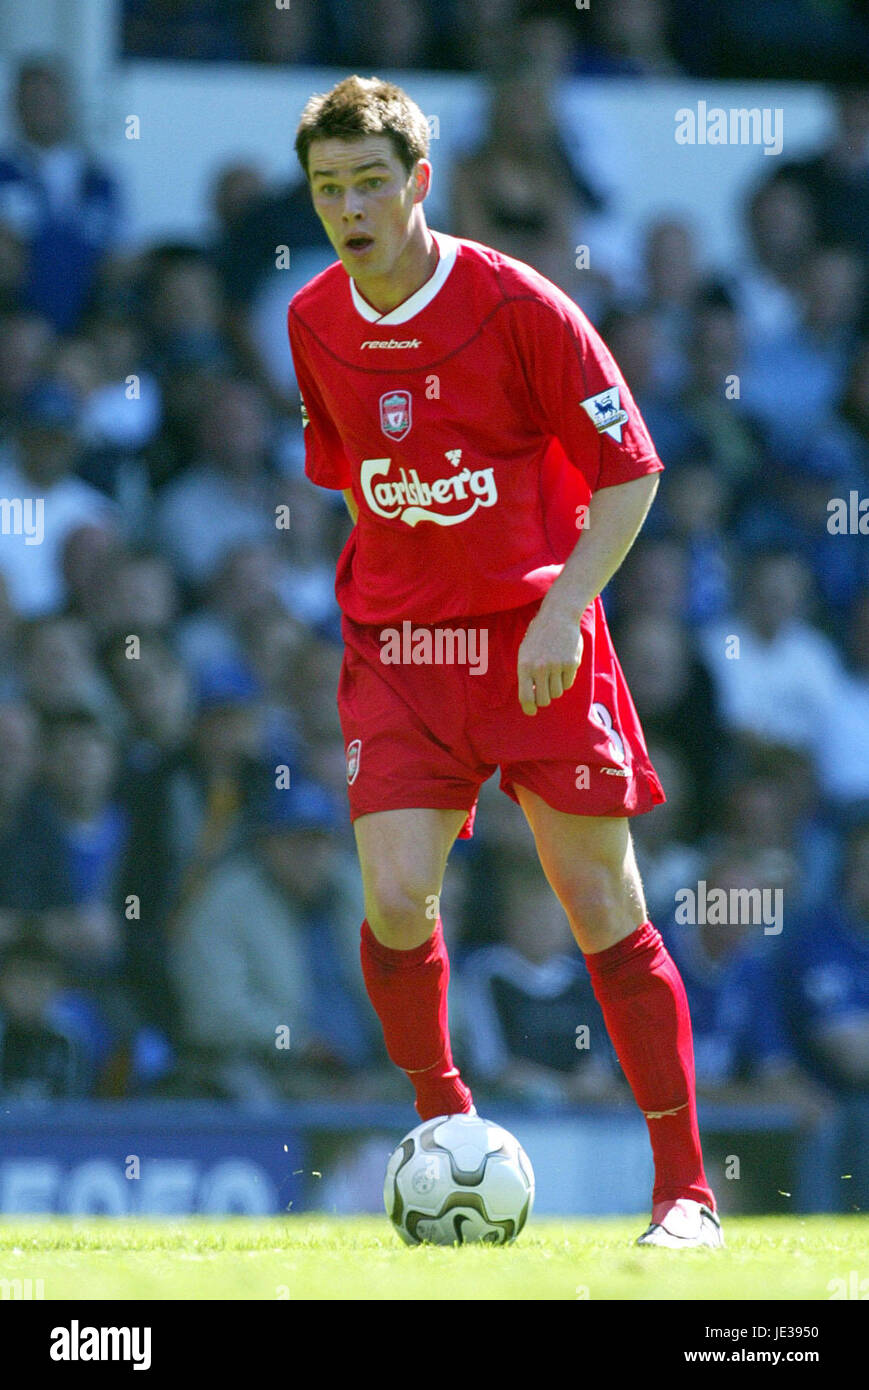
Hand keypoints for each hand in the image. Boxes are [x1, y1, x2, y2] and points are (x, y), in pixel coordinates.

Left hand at [517, 601, 582, 715]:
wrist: (558, 616)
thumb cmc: (539, 635)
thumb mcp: (525, 652)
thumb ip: (526, 673)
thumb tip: (530, 697)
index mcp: (524, 665)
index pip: (526, 696)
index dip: (529, 708)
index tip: (532, 712)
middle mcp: (540, 667)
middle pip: (544, 700)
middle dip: (544, 698)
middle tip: (545, 691)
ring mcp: (556, 666)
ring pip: (557, 693)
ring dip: (556, 688)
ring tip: (554, 674)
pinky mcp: (571, 663)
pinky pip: (568, 683)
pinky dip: (566, 680)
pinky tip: (563, 667)